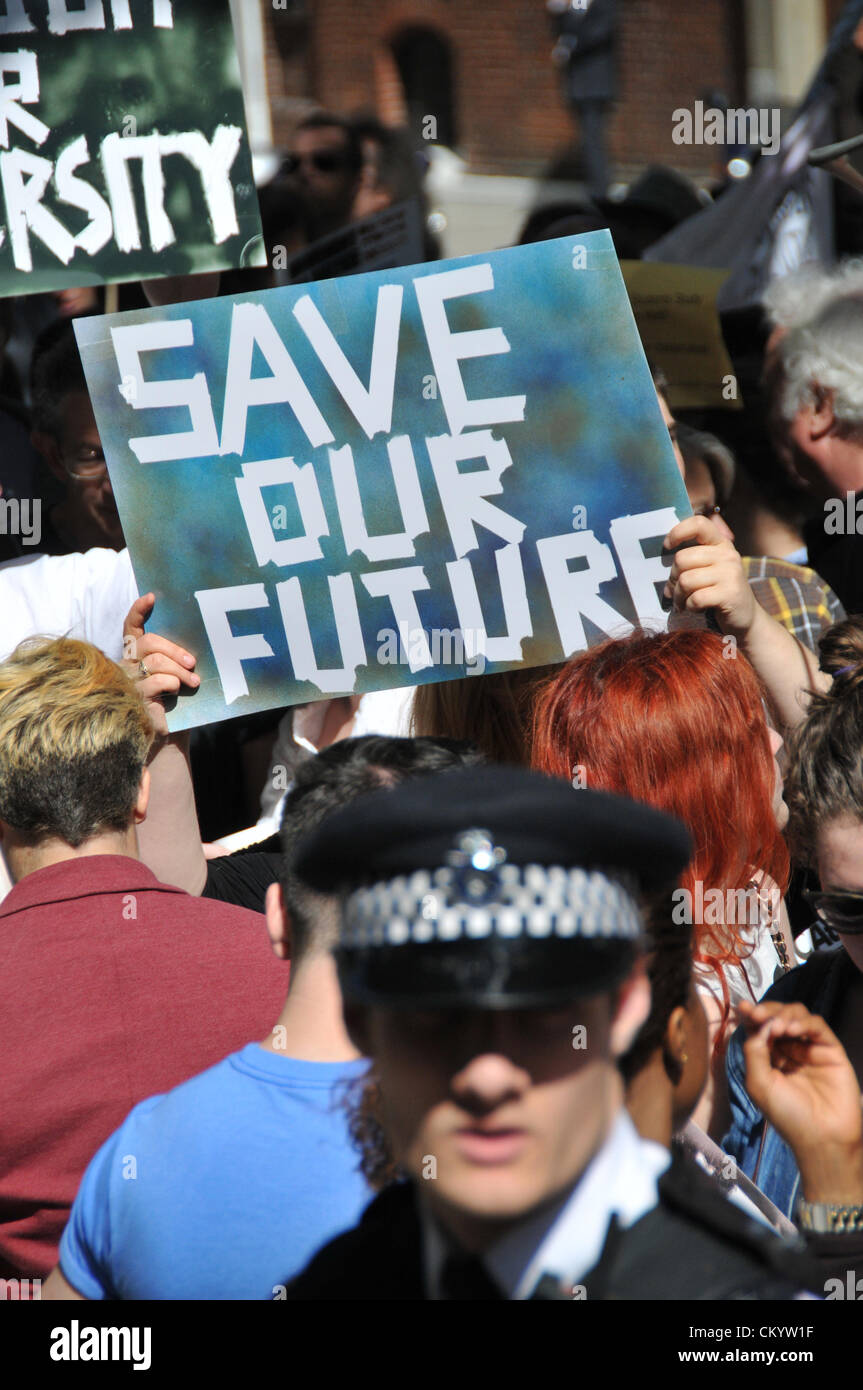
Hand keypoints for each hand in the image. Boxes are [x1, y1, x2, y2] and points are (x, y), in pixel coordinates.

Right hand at [121, 593, 199, 736]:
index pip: (132, 626)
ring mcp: (128, 681)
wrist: (168, 736)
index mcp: (136, 654)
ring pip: (155, 661)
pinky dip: (172, 684)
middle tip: (193, 662)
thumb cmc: (174, 703)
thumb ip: (176, 659)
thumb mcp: (176, 676)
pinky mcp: (133, 698)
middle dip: (175, 649)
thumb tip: (194, 646)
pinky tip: (178, 691)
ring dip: (179, 670)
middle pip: (149, 642)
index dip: (139, 610)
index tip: (152, 596)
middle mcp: (126, 664)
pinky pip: (155, 682)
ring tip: (194, 681)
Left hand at [662, 514, 754, 636]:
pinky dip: (689, 607)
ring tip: (683, 602)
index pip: (698, 524)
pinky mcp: (730, 593)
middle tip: (675, 591)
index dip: (677, 532)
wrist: (746, 617)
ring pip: (685, 580)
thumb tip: (661, 560)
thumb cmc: (718, 592)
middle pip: (682, 558)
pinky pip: (695, 598)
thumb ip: (691, 560)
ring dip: (679, 596)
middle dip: (672, 578)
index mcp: (720, 543)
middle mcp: (727, 554)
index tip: (667, 546)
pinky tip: (695, 608)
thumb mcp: (708, 569)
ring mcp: (731, 573)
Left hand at [739, 1000, 862, 1202]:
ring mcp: (810, 1048)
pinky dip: (804, 1021)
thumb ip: (754, 1051)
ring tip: (778, 1026)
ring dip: (784, 1014)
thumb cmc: (788, 1115)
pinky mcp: (830, 1049)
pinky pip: (817, 1026)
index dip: (751, 1015)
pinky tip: (792, 1028)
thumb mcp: (759, 1083)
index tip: (742, 1007)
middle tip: (757, 1014)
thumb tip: (759, 1022)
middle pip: (777, 1016)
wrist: (822, 1138)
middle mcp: (789, 1050)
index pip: (759, 1028)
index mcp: (768, 1058)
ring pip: (797, 1015)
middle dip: (766, 1011)